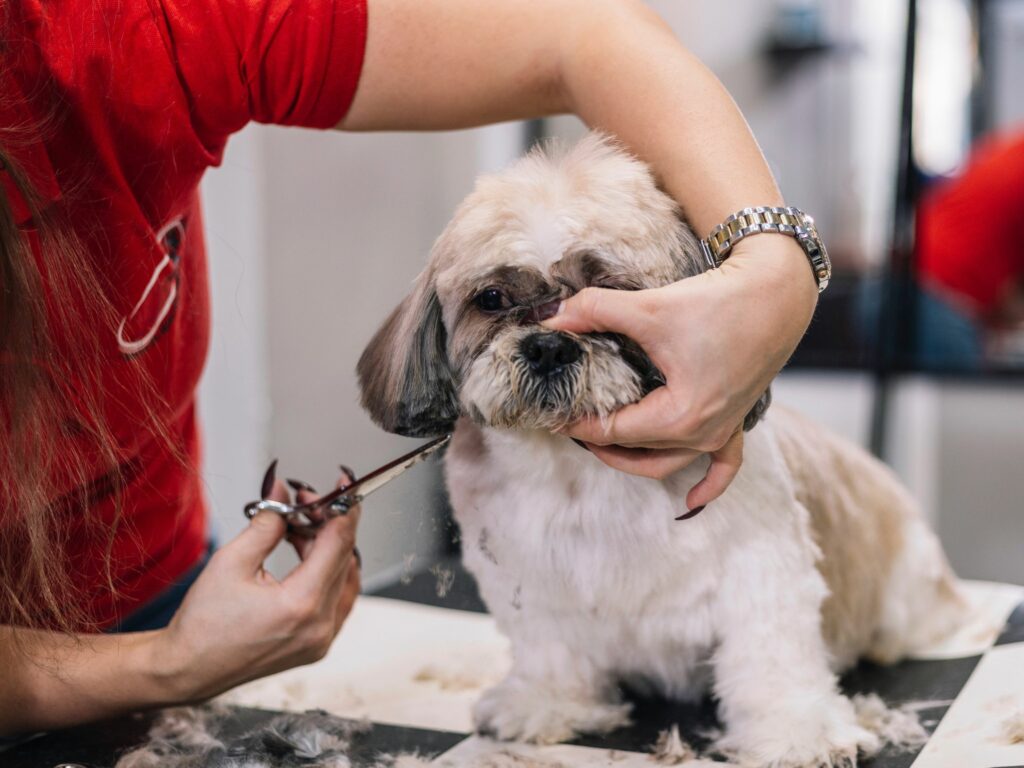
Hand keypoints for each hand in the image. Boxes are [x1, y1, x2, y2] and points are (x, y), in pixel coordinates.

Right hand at [151, 471, 360, 700]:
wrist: (188, 669)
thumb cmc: (203, 623)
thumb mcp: (231, 562)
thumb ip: (267, 523)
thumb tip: (282, 489)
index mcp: (301, 604)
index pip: (339, 542)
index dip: (343, 507)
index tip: (342, 482)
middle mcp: (320, 625)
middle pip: (343, 557)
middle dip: (328, 523)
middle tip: (303, 502)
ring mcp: (322, 639)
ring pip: (343, 577)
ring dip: (328, 546)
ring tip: (298, 527)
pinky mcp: (318, 644)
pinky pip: (337, 598)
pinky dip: (327, 571)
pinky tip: (305, 554)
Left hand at [544, 236, 816, 507]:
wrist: (776, 291)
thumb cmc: (718, 302)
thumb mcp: (649, 308)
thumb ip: (596, 311)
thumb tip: (554, 320)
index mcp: (681, 416)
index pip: (614, 431)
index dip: (578, 424)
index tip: (552, 414)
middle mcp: (704, 433)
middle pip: (638, 451)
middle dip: (599, 440)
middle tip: (569, 423)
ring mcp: (723, 430)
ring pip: (669, 462)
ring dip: (635, 460)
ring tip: (601, 446)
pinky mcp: (736, 419)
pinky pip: (723, 465)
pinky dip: (707, 485)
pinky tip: (690, 503)